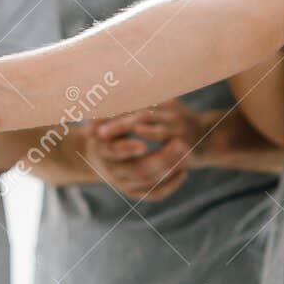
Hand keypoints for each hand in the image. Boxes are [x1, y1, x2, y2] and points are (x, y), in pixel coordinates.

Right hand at [81, 99, 202, 201]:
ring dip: (169, 168)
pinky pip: (154, 194)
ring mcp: (123, 184)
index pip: (114, 151)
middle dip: (161, 158)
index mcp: (100, 149)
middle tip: (181, 144)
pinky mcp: (134, 192)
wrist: (96, 156)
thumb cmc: (104, 128)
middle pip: (138, 170)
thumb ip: (115, 110)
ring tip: (187, 152)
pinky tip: (184, 173)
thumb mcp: (105, 118)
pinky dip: (170, 185)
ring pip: (148, 182)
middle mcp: (111, 170)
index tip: (146, 142)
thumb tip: (125, 89)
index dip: (128, 148)